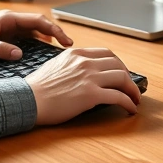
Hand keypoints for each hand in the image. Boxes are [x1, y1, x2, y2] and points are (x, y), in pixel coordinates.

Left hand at [0, 10, 72, 59]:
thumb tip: (18, 54)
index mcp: (7, 18)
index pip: (37, 21)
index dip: (54, 30)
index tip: (65, 41)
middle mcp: (10, 21)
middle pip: (39, 25)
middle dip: (55, 34)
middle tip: (68, 47)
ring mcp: (8, 28)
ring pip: (34, 31)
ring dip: (47, 39)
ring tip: (59, 51)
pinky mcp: (5, 35)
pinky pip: (26, 37)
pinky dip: (36, 43)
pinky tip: (41, 52)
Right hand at [25, 48, 140, 123]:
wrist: (28, 99)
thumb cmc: (37, 87)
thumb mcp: (55, 65)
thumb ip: (70, 64)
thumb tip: (82, 73)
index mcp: (76, 54)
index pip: (106, 53)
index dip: (118, 64)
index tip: (121, 73)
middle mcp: (85, 63)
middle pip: (117, 64)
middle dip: (128, 76)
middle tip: (130, 87)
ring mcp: (89, 78)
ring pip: (122, 78)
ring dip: (132, 90)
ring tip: (135, 99)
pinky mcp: (91, 95)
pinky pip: (118, 97)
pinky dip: (128, 103)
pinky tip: (130, 109)